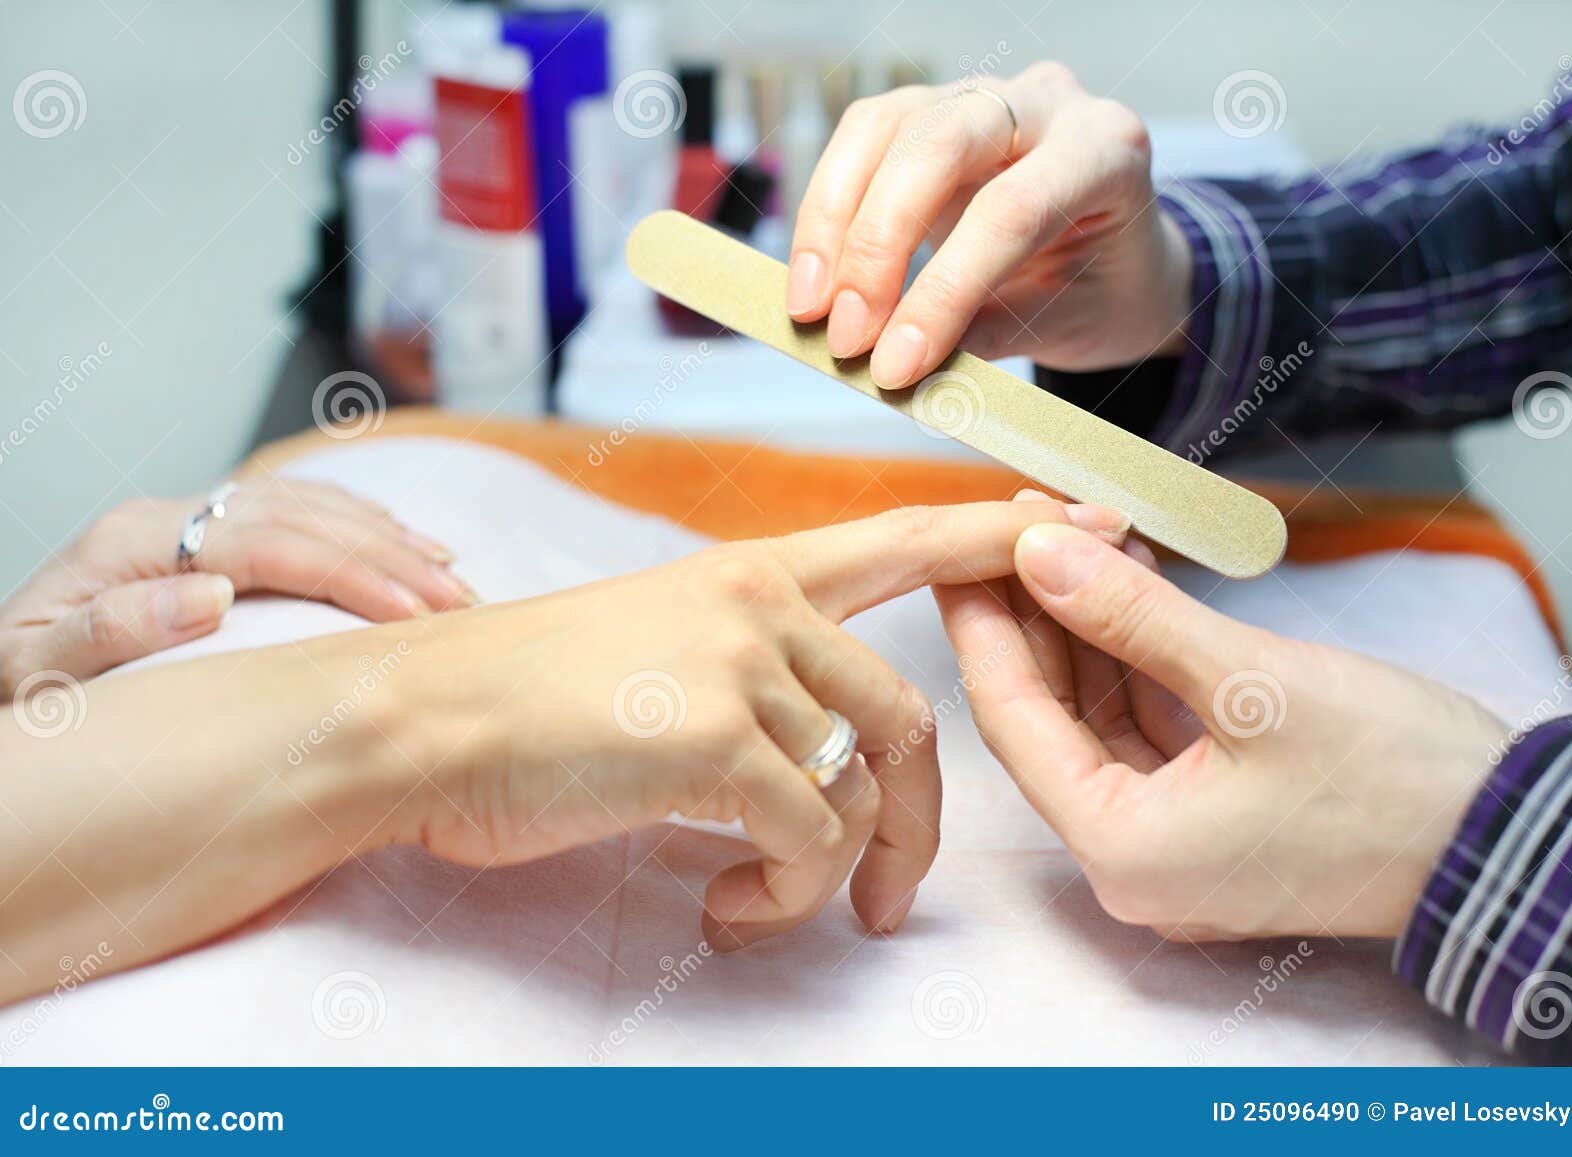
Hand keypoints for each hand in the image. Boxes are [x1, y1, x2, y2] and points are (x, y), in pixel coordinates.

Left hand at [0, 477, 472, 696]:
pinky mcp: (207, 533)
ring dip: (388, 537)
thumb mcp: (34, 673)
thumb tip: (207, 597)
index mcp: (134, 543)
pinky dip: (359, 521)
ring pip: (309, 506)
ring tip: (452, 573)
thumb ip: (108, 632)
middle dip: (390, 555)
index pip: (268, 542)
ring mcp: (191, 520)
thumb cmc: (17, 692)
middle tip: (458, 598)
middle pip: (304, 517)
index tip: (411, 612)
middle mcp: (169, 518)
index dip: (348, 572)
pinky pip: (298, 508)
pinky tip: (403, 538)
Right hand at [397, 499, 1132, 951]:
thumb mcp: (650, 652)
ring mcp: (739, 664)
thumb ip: (744, 681)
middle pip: (909, 718)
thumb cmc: (520, 700)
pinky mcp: (713, 739)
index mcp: (751, 575)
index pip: (903, 541)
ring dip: (829, 876)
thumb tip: (807, 767)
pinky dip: (782, 895)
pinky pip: (807, 839)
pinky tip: (724, 908)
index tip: (1078, 522)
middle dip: (916, 827)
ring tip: (762, 907)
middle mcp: (759, 605)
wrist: (415, 720)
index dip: (996, 540)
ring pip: (861, 790)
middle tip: (888, 903)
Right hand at [787, 61, 1191, 388]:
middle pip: (940, 146)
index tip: (893, 364)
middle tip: (846, 337)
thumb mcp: (1071, 325)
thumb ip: (991, 336)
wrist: (1116, 258)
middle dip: (877, 247)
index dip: (943, 292)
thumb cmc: (1103, 290)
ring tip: (811, 310)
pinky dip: (827, 209)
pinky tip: (815, 276)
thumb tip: (899, 362)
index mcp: (1106, 151)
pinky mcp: (929, 109)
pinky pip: (860, 139)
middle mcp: (1046, 103)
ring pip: (886, 130)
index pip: (1012, 211)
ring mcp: (983, 97)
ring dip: (833, 224)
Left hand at [934, 496, 1507, 939]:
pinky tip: (1129, 577)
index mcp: (1122, 849)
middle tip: (1019, 521)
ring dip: (1089, 624)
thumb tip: (1039, 550)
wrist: (1516, 842)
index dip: (982, 624)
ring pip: (1098, 713)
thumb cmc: (1397, 780)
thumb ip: (1131, 617)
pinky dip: (1139, 653)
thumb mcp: (1251, 682)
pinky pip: (1149, 723)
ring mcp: (1173, 837)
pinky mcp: (1214, 811)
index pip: (1014, 720)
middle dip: (1037, 612)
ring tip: (1075, 530)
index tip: (959, 548)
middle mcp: (1133, 856)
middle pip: (1050, 715)